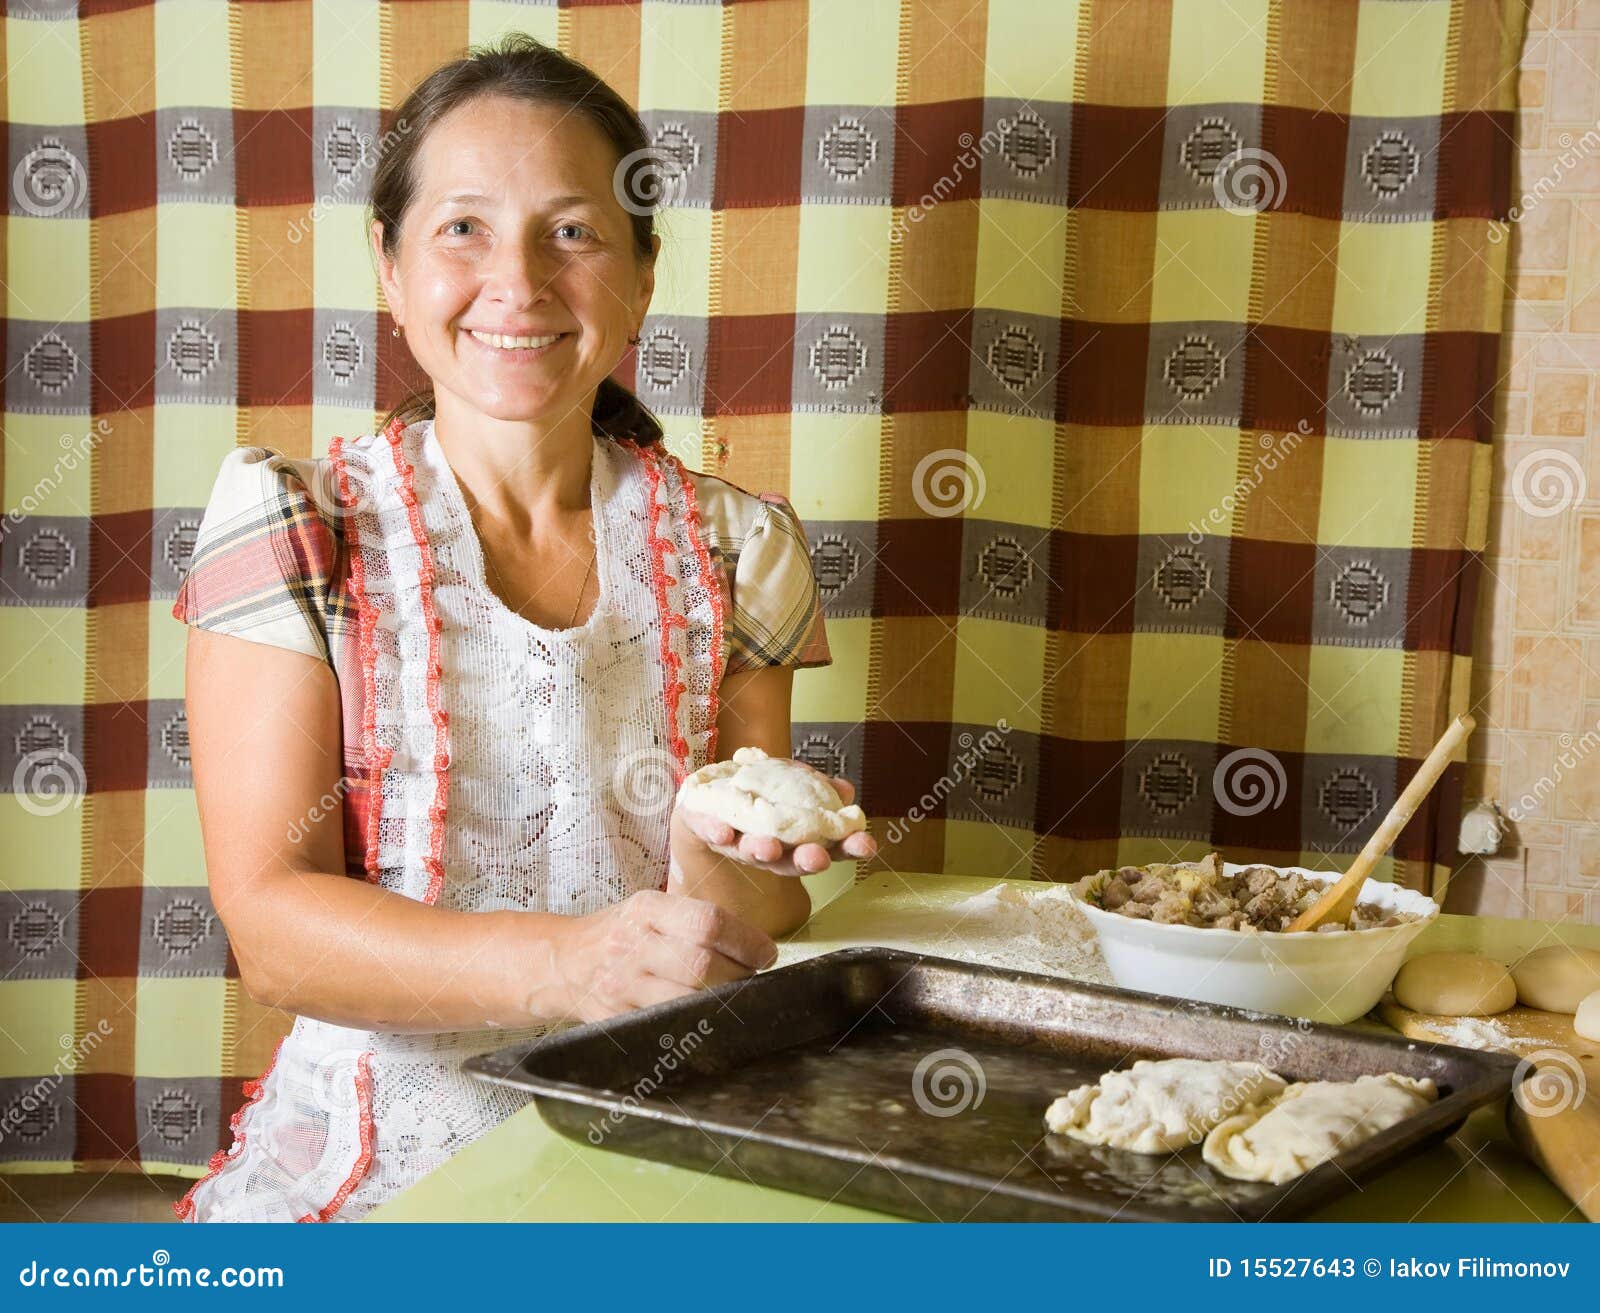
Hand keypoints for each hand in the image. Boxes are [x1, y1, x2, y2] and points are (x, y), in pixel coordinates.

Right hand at [546, 890, 777, 1022]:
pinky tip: (702, 1017)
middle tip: (749, 978)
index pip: (707, 922)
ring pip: (687, 1000)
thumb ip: (694, 921)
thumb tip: (755, 947)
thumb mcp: (650, 910)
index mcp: (646, 908)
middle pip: (701, 965)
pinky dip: (693, 1024)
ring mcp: (620, 984)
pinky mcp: (614, 1017)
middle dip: (737, 976)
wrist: (562, 962)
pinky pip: (666, 1025)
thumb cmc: (620, 934)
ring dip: (719, 1003)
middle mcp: (631, 944)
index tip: (765, 953)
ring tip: (728, 997)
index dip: (746, 941)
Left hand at [673, 773, 878, 878]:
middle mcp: (768, 849)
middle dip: (804, 860)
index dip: (847, 848)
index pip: (827, 848)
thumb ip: (819, 790)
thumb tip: (845, 790)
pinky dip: (716, 831)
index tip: (866, 846)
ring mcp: (736, 842)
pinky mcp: (704, 828)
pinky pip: (708, 831)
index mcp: (794, 840)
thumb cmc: (761, 794)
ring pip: (751, 852)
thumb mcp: (796, 785)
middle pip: (790, 861)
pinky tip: (722, 832)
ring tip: (767, 847)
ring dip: (761, 850)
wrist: (707, 794)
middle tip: (816, 858)